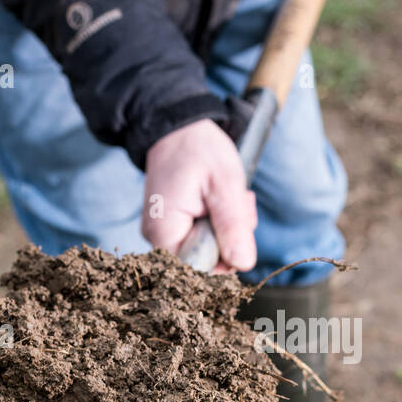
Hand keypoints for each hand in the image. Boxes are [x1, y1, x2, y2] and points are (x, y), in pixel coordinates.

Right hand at [141, 119, 257, 272]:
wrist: (178, 127)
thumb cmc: (198, 150)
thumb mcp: (224, 184)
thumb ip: (233, 226)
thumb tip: (242, 264)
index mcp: (164, 233)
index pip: (200, 273)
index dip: (226, 258)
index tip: (238, 227)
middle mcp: (159, 240)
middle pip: (205, 264)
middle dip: (231, 239)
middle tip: (238, 204)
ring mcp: (165, 234)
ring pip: (208, 251)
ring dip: (229, 229)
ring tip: (231, 198)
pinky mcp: (174, 228)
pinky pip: (203, 239)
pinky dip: (220, 224)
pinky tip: (221, 202)